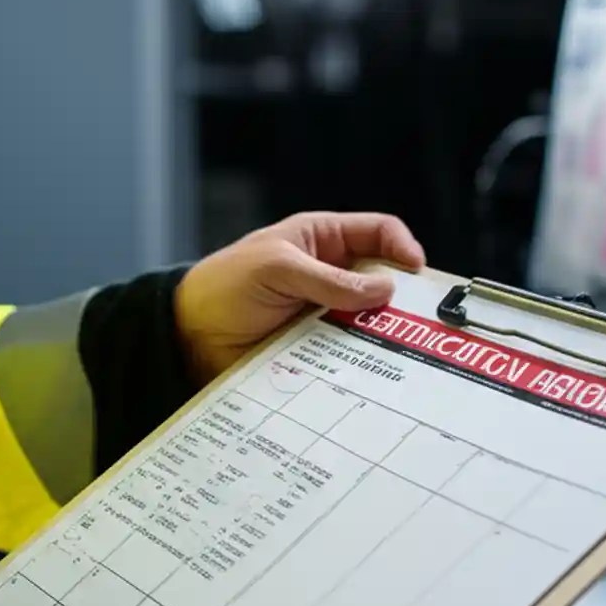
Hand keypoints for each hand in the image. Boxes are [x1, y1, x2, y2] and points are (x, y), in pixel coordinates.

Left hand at [174, 212, 425, 384]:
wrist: (186, 334)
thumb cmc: (223, 286)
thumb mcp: (276, 269)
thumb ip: (329, 279)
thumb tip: (385, 289)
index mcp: (320, 240)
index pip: (377, 233)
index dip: (401, 247)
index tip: (416, 273)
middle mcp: (329, 275)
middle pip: (383, 281)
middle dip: (401, 299)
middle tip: (419, 323)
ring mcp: (324, 314)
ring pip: (371, 322)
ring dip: (383, 335)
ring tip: (399, 352)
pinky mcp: (316, 349)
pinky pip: (349, 354)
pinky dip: (362, 362)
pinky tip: (371, 373)